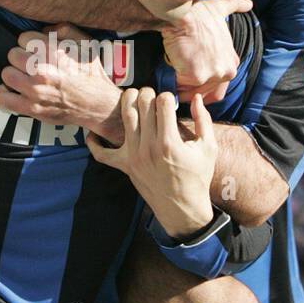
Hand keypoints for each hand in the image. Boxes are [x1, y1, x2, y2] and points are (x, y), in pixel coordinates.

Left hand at [0, 25, 122, 141]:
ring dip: (13, 74)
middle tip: (29, 64)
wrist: (99, 104)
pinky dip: (5, 94)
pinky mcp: (32, 107)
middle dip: (20, 57)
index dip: (29, 43)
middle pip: (12, 54)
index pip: (23, 38)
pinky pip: (4, 98)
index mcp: (53, 51)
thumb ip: (64, 29)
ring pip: (7, 74)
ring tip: (22, 76)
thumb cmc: (91, 75)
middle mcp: (42, 69)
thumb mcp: (85, 43)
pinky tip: (13, 91)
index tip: (35, 50)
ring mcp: (35, 90)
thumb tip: (44, 28)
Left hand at [88, 89, 217, 237]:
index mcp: (170, 142)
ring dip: (128, 102)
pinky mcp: (124, 165)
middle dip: (148, 93)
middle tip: (152, 97)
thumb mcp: (208, 148)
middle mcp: (149, 146)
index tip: (170, 102)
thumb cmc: (197, 177)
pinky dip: (95, 142)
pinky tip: (95, 132)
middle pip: (142, 104)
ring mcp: (133, 156)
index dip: (167, 96)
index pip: (162, 102)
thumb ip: (203, 120)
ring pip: (125, 117)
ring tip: (134, 99)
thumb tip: (197, 98)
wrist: (182, 208)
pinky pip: (102, 154)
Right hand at [160, 0, 252, 103]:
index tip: (189, 75)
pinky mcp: (196, 77)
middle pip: (204, 92)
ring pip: (192, 92)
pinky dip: (172, 82)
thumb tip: (247, 3)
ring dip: (181, 86)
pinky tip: (168, 71)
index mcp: (232, 63)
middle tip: (179, 75)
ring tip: (173, 72)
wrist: (182, 15)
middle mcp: (226, 71)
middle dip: (191, 87)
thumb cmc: (197, 14)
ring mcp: (212, 75)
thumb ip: (234, 5)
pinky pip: (180, 87)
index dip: (202, 83)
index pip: (217, 87)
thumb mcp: (220, 9)